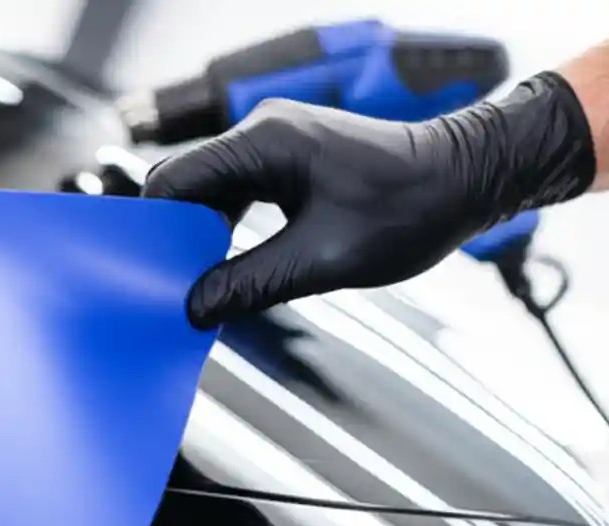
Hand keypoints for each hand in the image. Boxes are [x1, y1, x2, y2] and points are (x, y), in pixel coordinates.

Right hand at [143, 72, 594, 327]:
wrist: (465, 181)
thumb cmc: (408, 210)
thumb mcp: (322, 260)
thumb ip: (249, 283)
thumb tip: (193, 309)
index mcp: (264, 142)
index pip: (174, 180)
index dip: (152, 229)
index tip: (142, 276)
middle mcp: (261, 132)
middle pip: (186, 185)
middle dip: (173, 237)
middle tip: (168, 290)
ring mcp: (275, 143)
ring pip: (210, 191)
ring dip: (200, 236)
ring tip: (197, 284)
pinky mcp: (289, 159)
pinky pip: (237, 192)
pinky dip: (226, 229)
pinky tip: (227, 266)